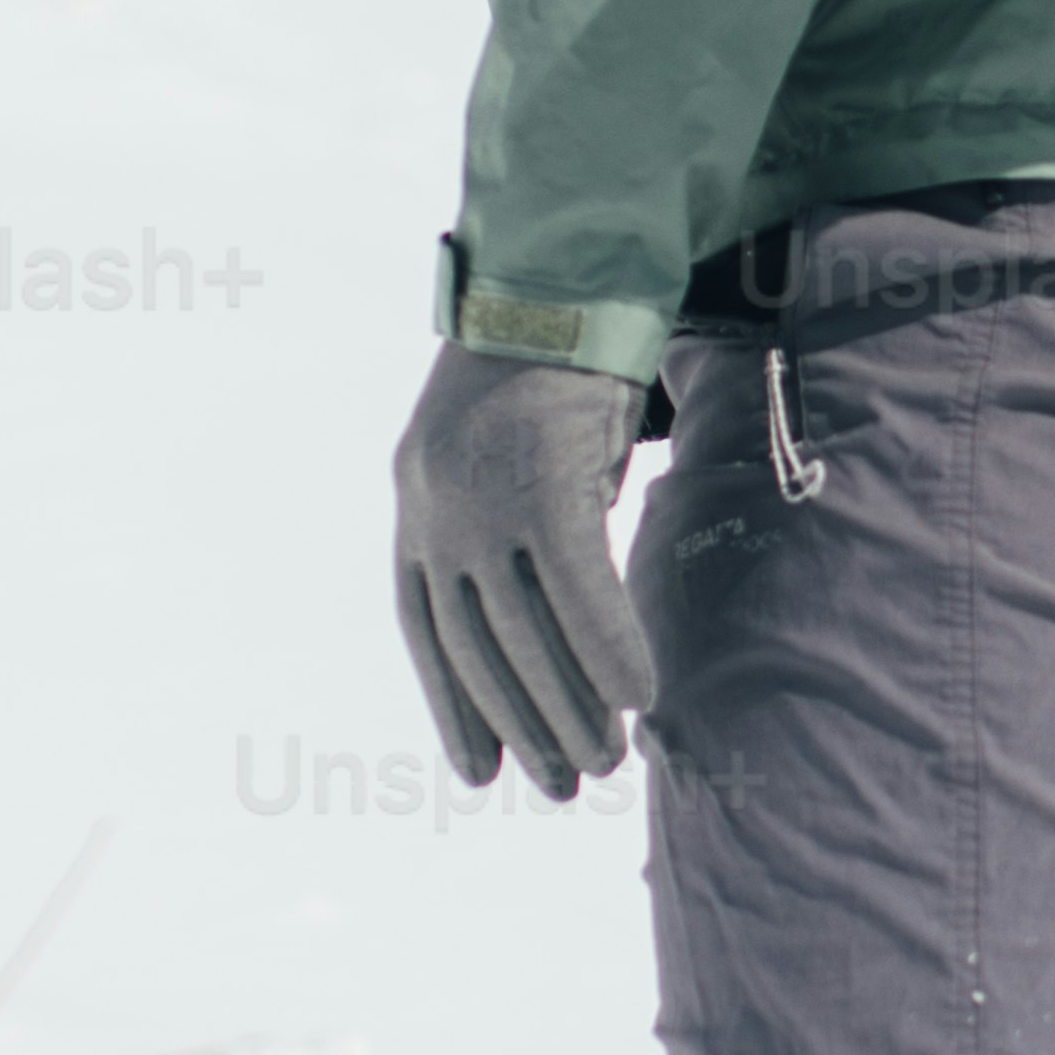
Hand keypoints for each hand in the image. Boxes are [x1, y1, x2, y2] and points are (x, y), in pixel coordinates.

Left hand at [391, 341, 661, 801]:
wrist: (561, 270)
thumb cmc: (550, 367)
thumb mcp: (513, 459)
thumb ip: (514, 534)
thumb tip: (558, 619)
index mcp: (415, 507)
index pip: (427, 632)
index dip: (454, 706)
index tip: (482, 770)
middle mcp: (436, 510)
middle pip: (479, 645)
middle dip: (524, 722)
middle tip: (565, 783)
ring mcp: (485, 498)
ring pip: (526, 630)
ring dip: (571, 706)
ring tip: (605, 761)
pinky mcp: (544, 480)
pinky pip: (578, 586)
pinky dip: (609, 647)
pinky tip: (639, 696)